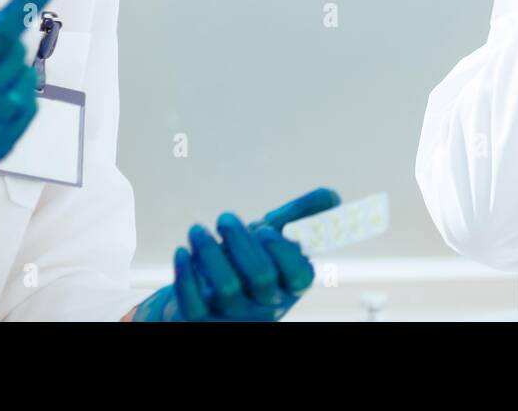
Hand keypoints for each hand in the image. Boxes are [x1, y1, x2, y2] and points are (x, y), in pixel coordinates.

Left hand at [131, 188, 341, 321]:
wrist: (209, 297)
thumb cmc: (247, 262)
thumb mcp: (274, 239)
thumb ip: (301, 216)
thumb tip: (334, 196)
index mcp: (290, 285)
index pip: (299, 273)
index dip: (282, 248)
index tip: (265, 228)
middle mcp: (266, 304)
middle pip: (260, 275)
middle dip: (241, 240)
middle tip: (225, 218)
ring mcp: (234, 316)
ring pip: (226, 286)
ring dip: (208, 250)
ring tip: (197, 230)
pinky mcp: (201, 320)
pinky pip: (193, 301)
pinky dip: (186, 272)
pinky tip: (183, 252)